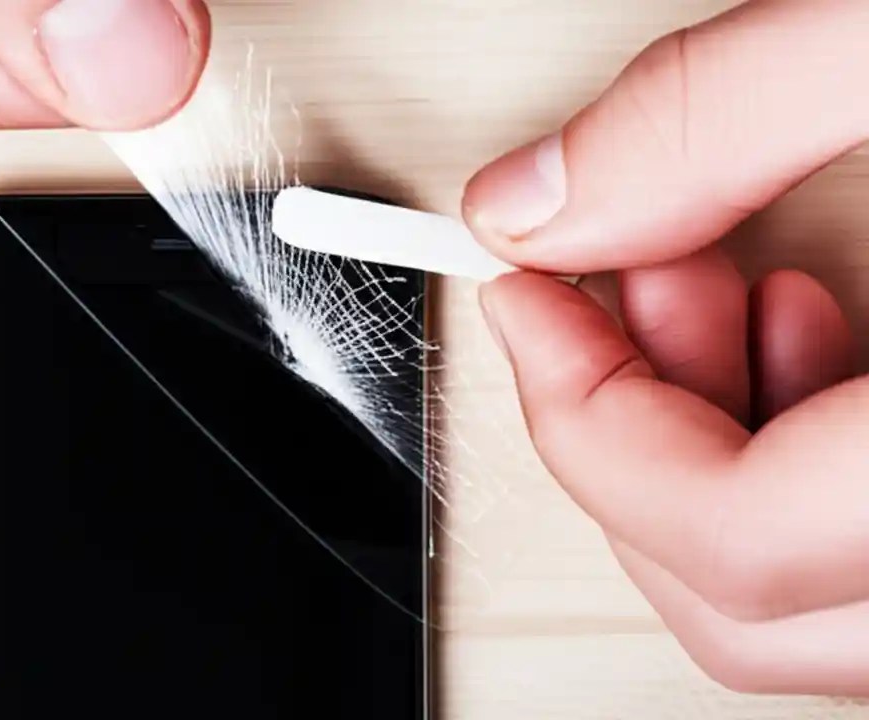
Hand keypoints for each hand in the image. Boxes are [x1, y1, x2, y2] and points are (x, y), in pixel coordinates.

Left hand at [463, 0, 868, 695]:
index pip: (731, 533)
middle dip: (633, 435)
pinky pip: (868, 563)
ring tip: (720, 288)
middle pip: (747, 600)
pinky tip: (805, 337)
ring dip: (715, 452)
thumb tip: (532, 204)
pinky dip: (802, 466)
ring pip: (808, 601)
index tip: (523, 300)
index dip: (585, 416)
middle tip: (616, 289)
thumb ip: (716, 116)